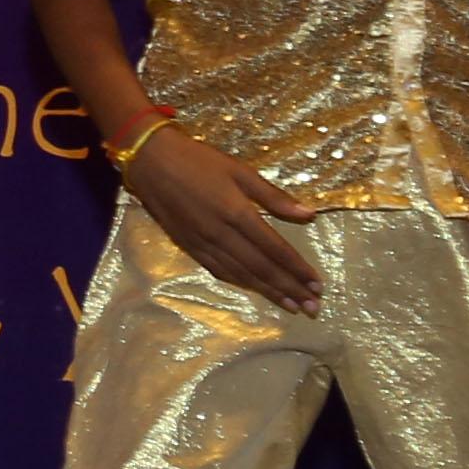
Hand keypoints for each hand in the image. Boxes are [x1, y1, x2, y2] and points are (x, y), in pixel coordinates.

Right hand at [127, 127, 321, 308]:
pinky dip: (240, 284)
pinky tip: (255, 291)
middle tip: (312, 308)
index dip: (299, 269)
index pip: (276, 249)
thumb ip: (274, 197)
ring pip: (241, 275)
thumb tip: (310, 215)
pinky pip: (219, 271)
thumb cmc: (198, 160)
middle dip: (290, 289)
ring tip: (291, 306)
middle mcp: (221, 235)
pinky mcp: (188, 247)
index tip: (318, 285)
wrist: (149, 161)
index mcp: (238, 213)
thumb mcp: (240, 171)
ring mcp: (203, 244)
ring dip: (269, 293)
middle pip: (262, 269)